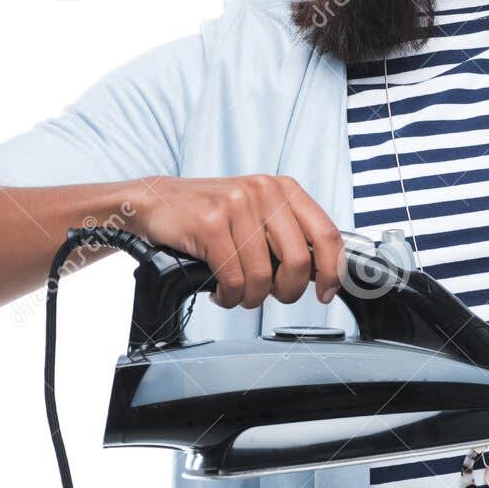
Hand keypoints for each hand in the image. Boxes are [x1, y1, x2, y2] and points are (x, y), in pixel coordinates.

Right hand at [129, 174, 343, 309]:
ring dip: (251, 298)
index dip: (332, 271)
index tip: (326, 293)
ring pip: (262, 276)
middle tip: (272, 296)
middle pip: (298, 261)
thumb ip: (289, 234)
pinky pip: (233, 279)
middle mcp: (264, 191)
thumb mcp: (257, 212)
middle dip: (288, 292)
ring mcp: (237, 205)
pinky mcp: (210, 223)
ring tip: (238, 294)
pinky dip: (229, 296)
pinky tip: (221, 291)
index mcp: (283, 189)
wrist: (156, 202)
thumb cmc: (211, 215)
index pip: (326, 233)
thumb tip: (322, 273)